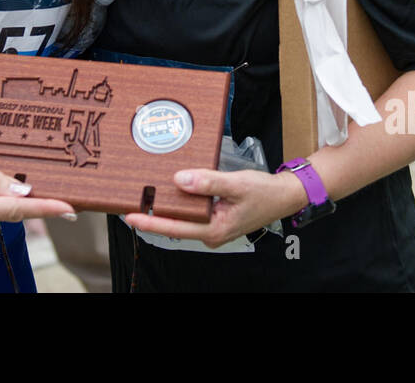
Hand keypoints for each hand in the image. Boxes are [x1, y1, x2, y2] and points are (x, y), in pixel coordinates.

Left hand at [122, 168, 305, 248]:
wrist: (284, 196)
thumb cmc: (263, 192)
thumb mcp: (235, 184)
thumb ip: (207, 182)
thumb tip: (179, 180)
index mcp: (214, 229)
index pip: (174, 228)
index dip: (150, 223)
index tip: (129, 216)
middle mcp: (211, 233)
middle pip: (175, 225)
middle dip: (153, 215)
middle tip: (129, 201)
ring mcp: (213, 228)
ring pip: (184, 218)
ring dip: (167, 208)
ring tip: (145, 195)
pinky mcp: (216, 220)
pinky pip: (193, 213)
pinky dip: (182, 203)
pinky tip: (171, 191)